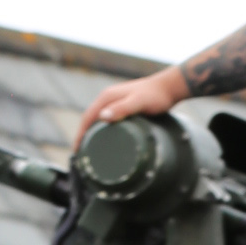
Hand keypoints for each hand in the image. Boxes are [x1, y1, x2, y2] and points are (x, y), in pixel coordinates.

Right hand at [70, 63, 188, 150]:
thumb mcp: (138, 102)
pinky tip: (106, 140)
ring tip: (91, 151)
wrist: (168, 88)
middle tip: (82, 156)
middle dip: (83, 136)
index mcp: (107, 98)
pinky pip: (108, 120)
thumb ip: (122, 108)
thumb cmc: (155, 96)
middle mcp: (108, 99)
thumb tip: (102, 117)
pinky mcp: (123, 107)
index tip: (76, 151)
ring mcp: (115, 102)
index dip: (80, 135)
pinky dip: (102, 131)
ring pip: (98, 120)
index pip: (87, 118)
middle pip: (90, 120)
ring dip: (92, 134)